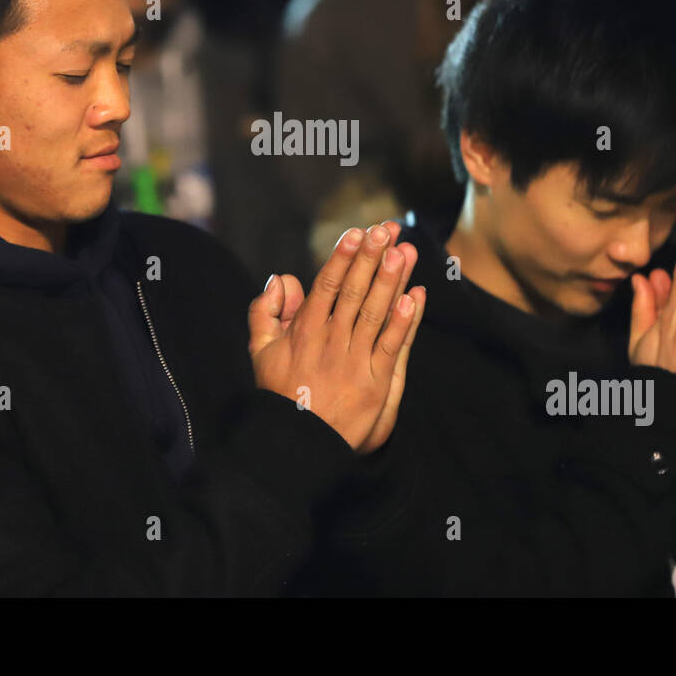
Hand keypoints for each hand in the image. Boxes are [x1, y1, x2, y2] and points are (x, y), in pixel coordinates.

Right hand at [246, 223, 422, 449]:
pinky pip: (392, 346)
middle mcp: (331, 341)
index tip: (357, 232)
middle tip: (386, 230)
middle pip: (354, 291)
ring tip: (403, 251)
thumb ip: (264, 312)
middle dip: (371, 258)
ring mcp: (355, 361)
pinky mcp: (376, 383)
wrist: (297, 445)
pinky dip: (403, 321)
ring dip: (391, 280)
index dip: (344, 257)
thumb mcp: (260, 353)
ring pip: (375, 312)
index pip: (327, 285)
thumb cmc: (280, 396)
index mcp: (304, 331)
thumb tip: (280, 279)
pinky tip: (414, 296)